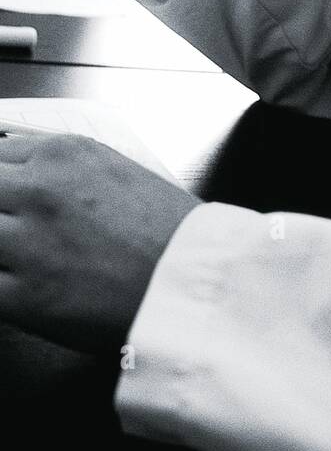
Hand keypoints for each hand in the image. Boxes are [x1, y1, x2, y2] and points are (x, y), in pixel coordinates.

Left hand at [0, 133, 200, 356]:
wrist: (193, 279)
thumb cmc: (166, 230)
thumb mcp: (111, 169)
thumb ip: (58, 168)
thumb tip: (17, 176)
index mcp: (62, 154)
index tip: (5, 201)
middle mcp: (39, 190)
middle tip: (12, 232)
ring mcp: (27, 243)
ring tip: (19, 261)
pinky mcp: (24, 296)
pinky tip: (16, 286)